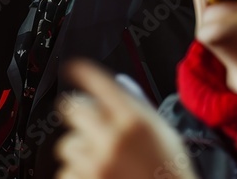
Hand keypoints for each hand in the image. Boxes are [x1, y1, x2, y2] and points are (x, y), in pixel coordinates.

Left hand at [56, 60, 195, 178]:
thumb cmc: (169, 172)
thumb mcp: (164, 134)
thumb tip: (118, 84)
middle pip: (72, 108)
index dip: (81, 71)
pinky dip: (77, 175)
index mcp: (135, 121)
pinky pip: (66, 171)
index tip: (72, 68)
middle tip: (84, 122)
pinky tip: (97, 176)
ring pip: (67, 143)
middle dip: (77, 114)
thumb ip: (140, 108)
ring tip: (100, 161)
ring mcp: (98, 164)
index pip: (98, 82)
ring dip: (79, 151)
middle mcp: (113, 139)